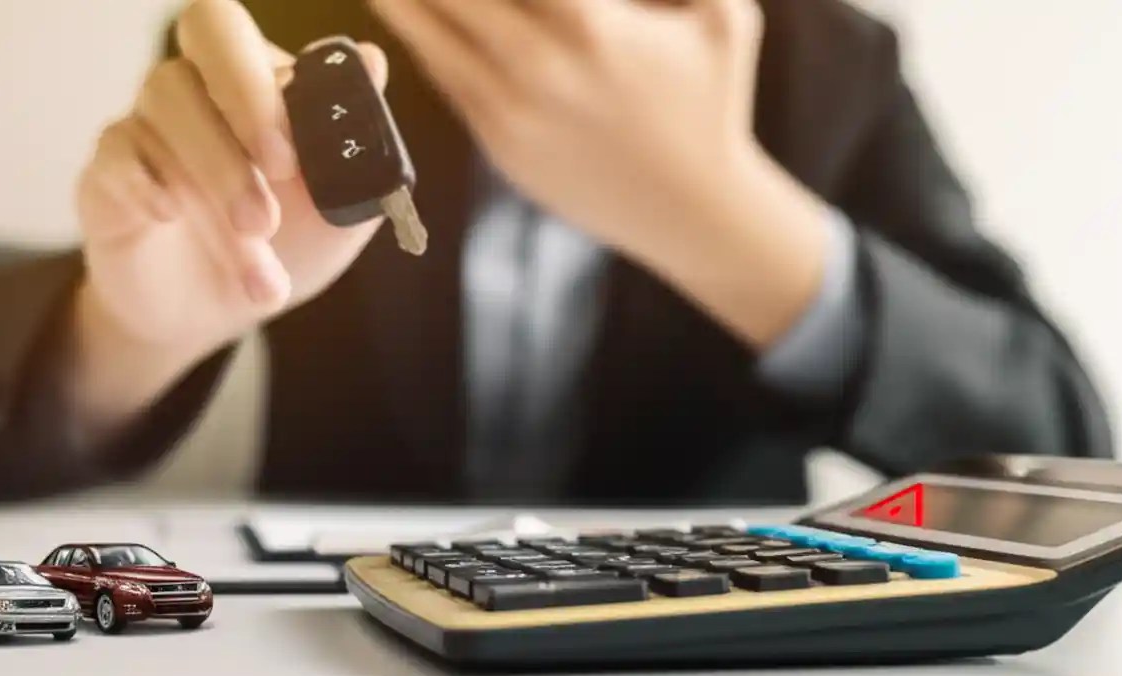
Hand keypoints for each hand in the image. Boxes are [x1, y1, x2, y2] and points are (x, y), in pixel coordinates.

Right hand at [69, 0, 388, 434]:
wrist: (219, 316)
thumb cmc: (284, 249)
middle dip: (245, 103)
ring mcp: (143, 128)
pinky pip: (115, 159)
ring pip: (168, 118)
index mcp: (255, 84)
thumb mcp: (339, 213)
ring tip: (257, 250)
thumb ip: (359, 146)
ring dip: (220, 184)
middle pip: (197, 47)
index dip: (263, 80)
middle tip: (279, 173)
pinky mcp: (106, 177)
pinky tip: (170, 215)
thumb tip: (375, 63)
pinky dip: (145, 183)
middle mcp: (194, 90)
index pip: (235, 35)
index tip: (294, 153)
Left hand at [370, 0, 763, 252]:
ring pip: (426, 34)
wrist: (691, 209)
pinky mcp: (498, 143)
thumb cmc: (712, 100)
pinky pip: (444, 77)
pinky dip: (418, 37)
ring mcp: (510, 110)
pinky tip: (399, 9)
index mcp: (591, 27)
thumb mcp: (722, 17)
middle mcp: (539, 66)